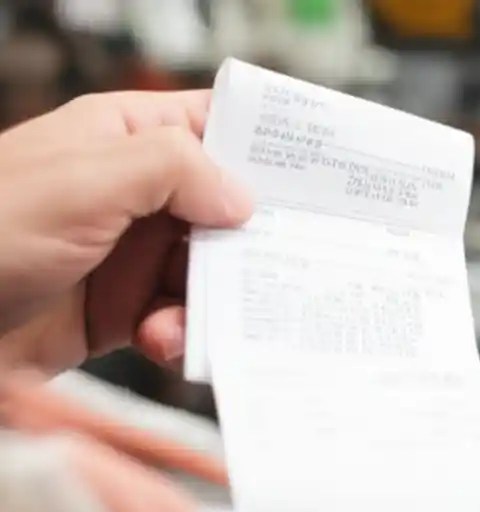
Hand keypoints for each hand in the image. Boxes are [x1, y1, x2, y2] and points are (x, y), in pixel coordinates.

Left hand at [0, 90, 253, 373]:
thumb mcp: (82, 182)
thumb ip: (171, 170)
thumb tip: (243, 196)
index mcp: (124, 139)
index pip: (213, 126)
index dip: (266, 148)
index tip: (319, 179)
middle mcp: (134, 194)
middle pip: (226, 209)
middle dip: (251, 241)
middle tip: (280, 262)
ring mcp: (130, 253)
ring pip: (210, 272)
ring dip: (211, 299)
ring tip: (185, 314)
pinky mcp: (122, 310)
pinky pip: (180, 318)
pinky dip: (181, 333)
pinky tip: (160, 339)